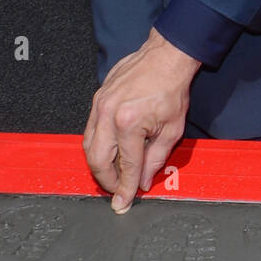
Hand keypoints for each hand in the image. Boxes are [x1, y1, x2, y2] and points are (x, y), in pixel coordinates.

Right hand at [83, 28, 200, 213]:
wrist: (166, 58)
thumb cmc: (172, 89)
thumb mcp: (172, 129)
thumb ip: (156, 158)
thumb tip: (143, 180)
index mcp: (130, 123)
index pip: (126, 165)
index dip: (125, 188)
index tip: (123, 202)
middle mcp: (109, 115)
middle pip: (97, 160)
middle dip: (106, 180)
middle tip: (117, 190)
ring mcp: (99, 105)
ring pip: (88, 146)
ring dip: (98, 164)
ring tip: (113, 174)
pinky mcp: (96, 99)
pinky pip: (89, 130)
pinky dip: (96, 145)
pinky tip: (108, 152)